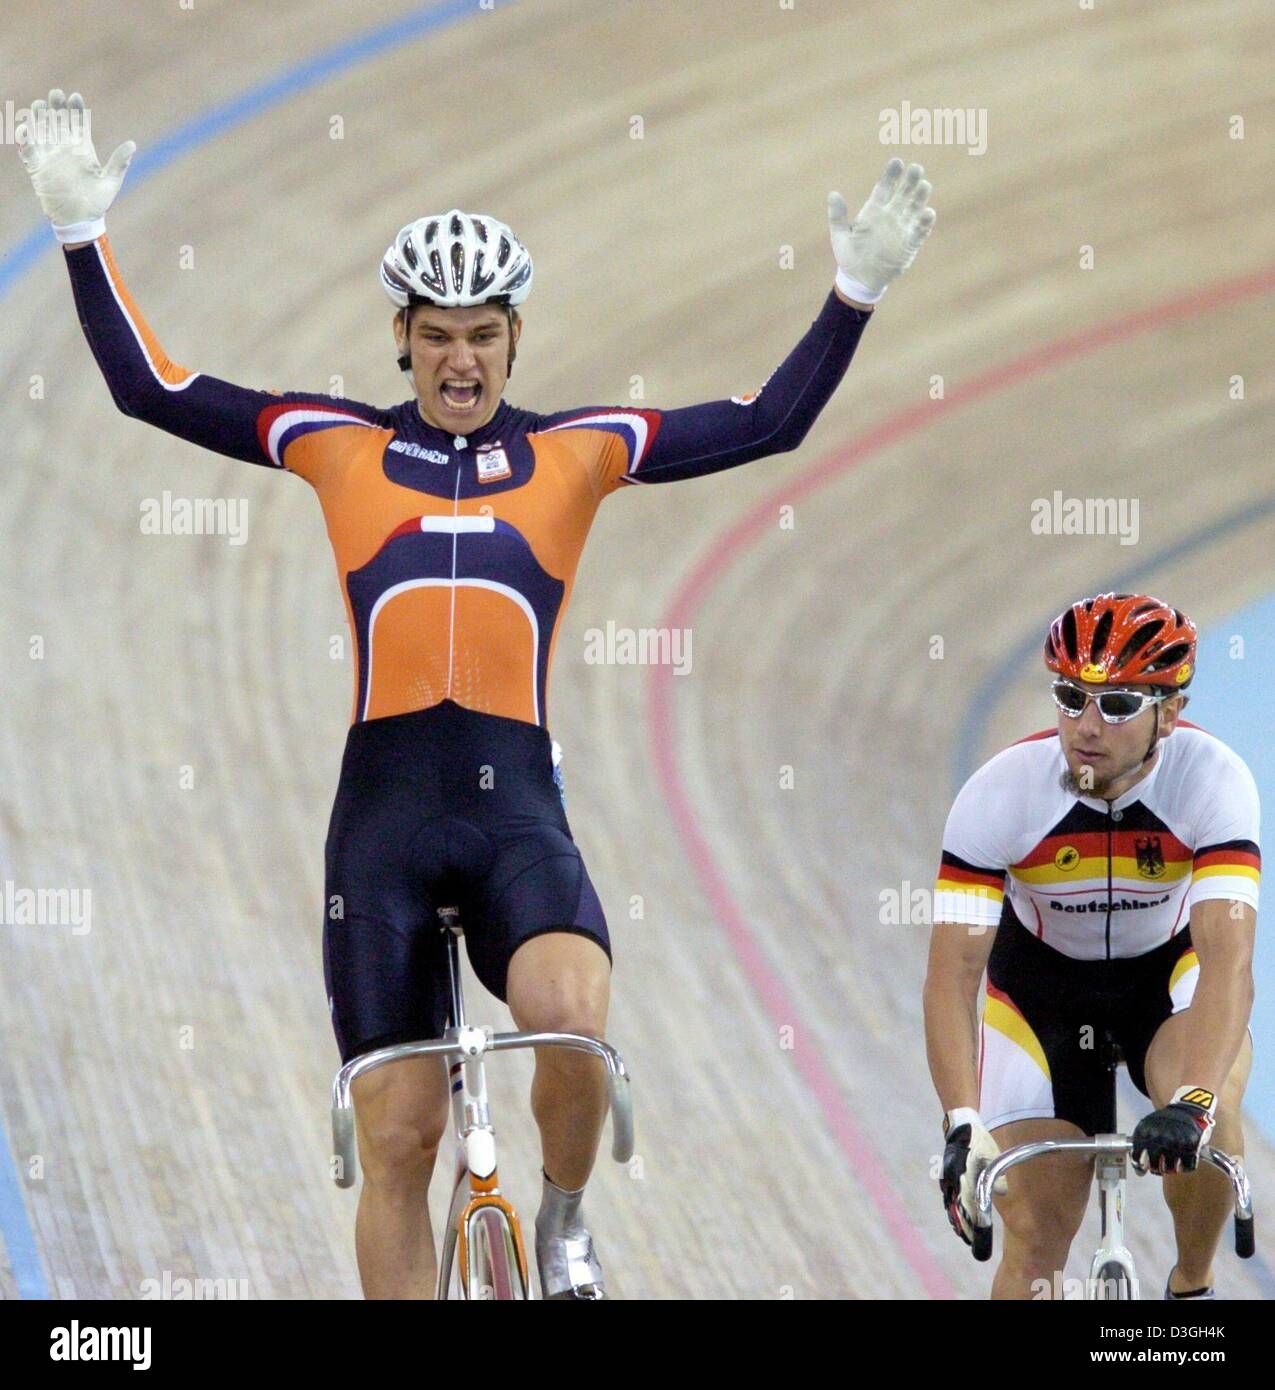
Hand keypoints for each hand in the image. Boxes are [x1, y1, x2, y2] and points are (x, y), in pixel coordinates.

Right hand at [16, 88, 134, 240]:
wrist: (80, 221)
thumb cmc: (98, 203)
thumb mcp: (111, 183)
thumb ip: (119, 163)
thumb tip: (132, 144)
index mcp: (83, 149)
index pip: (78, 123)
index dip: (76, 109)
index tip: (75, 97)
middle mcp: (65, 149)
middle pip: (58, 121)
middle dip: (56, 106)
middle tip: (56, 94)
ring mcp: (50, 156)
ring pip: (41, 130)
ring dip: (39, 117)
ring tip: (39, 105)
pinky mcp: (37, 168)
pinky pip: (27, 151)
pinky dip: (25, 140)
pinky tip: (26, 130)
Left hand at [828, 159, 934, 303]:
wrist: (861, 281)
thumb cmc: (849, 258)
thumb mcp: (840, 238)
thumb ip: (837, 216)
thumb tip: (833, 194)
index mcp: (873, 211)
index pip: (884, 188)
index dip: (891, 175)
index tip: (897, 162)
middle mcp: (890, 216)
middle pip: (903, 194)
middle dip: (910, 180)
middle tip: (916, 168)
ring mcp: (901, 228)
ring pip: (914, 208)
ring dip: (920, 196)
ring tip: (924, 185)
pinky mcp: (910, 243)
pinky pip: (920, 230)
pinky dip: (925, 222)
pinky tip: (928, 213)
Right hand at [940, 1108, 1005, 1244]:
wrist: (961, 1126)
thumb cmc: (979, 1140)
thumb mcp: (992, 1154)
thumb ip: (997, 1174)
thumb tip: (1002, 1192)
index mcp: (963, 1175)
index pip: (968, 1205)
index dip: (971, 1222)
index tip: (973, 1236)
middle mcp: (953, 1179)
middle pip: (956, 1208)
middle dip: (962, 1225)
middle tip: (968, 1240)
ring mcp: (948, 1177)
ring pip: (950, 1203)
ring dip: (956, 1217)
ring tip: (962, 1232)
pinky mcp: (947, 1175)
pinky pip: (947, 1195)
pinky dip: (951, 1207)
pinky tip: (955, 1214)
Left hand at [1131, 1087, 1215, 1174]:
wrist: (1186, 1110)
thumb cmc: (1166, 1120)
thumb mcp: (1148, 1125)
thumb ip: (1142, 1141)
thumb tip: (1138, 1163)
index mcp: (1146, 1132)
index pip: (1138, 1155)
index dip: (1139, 1166)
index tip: (1141, 1170)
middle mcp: (1159, 1138)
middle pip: (1155, 1165)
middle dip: (1156, 1169)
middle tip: (1158, 1169)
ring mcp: (1175, 1143)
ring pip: (1170, 1168)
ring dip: (1170, 1169)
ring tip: (1170, 1165)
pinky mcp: (1191, 1147)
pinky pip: (1186, 1167)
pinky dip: (1185, 1167)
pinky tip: (1182, 1162)